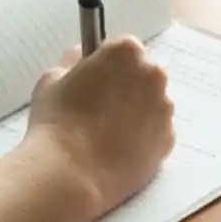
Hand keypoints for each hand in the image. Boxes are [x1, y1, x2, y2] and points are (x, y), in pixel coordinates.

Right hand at [26, 36, 174, 215]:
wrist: (70, 174)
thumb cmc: (56, 122)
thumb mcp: (52, 78)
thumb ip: (73, 60)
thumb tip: (82, 55)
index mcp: (126, 51)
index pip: (123, 47)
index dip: (107, 63)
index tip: (95, 77)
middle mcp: (153, 75)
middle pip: (143, 73)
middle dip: (126, 85)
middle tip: (99, 107)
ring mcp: (165, 109)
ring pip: (152, 103)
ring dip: (136, 111)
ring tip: (106, 132)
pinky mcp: (169, 139)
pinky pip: (157, 131)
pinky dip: (143, 137)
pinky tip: (117, 148)